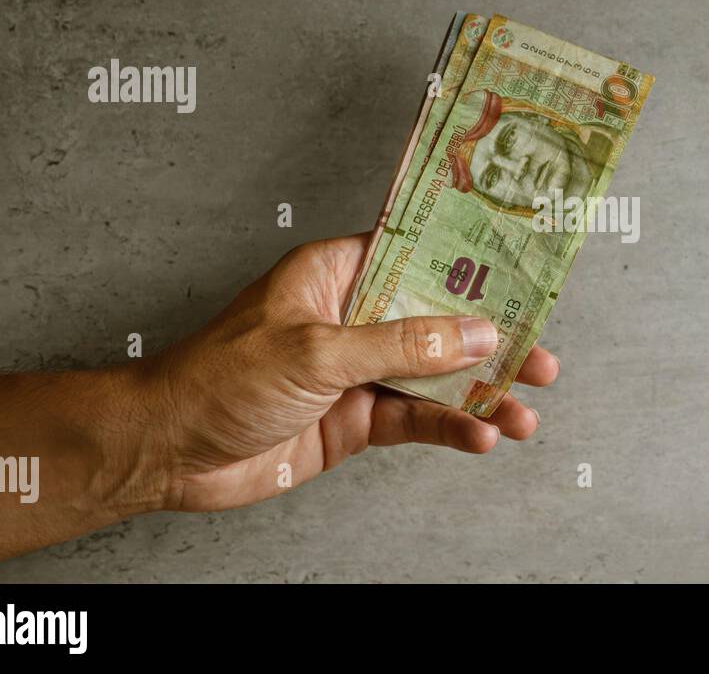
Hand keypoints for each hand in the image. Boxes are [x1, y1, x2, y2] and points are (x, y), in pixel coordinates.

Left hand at [135, 233, 557, 511]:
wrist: (168, 452)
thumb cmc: (217, 378)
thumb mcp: (318, 352)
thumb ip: (402, 345)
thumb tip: (475, 335)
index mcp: (337, 274)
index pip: (416, 256)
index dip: (470, 264)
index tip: (522, 270)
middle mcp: (352, 317)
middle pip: (438, 322)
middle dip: (492, 342)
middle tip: (541, 356)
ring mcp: (357, 371)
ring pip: (435, 377)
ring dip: (480, 395)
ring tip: (523, 413)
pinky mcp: (355, 419)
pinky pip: (416, 420)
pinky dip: (450, 429)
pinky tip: (479, 437)